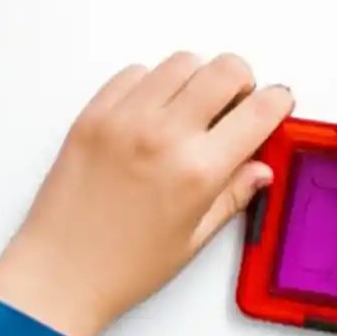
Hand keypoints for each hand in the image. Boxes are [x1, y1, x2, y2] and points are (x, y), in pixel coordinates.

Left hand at [0, 53, 293, 335]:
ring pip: (181, 62)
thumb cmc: (123, 266)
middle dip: (242, 81)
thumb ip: (233, 194)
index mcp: (198, 171)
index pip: (258, 111)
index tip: (277, 104)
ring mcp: (125, 119)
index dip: (277, 102)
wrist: (59, 274)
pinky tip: (153, 113)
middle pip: (224, 69)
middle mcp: (163, 135)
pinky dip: (152, 84)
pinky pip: (135, 73)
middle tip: (235, 105)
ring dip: (198, 78)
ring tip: (192, 109)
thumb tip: (261, 169)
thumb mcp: (194, 237)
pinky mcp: (93, 114)